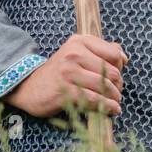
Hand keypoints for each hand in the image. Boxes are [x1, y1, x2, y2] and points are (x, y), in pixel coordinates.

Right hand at [3, 34, 127, 118]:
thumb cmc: (58, 72)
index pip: (113, 53)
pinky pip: (95, 99)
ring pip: (105, 86)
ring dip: (114, 97)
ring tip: (115, 102)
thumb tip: (124, 57)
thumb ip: (100, 51)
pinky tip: (112, 110)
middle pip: (111, 71)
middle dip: (118, 85)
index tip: (117, 76)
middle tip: (116, 93)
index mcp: (79, 41)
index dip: (120, 66)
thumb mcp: (76, 53)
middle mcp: (74, 53)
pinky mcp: (66, 90)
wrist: (28, 87)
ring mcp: (69, 72)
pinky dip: (107, 107)